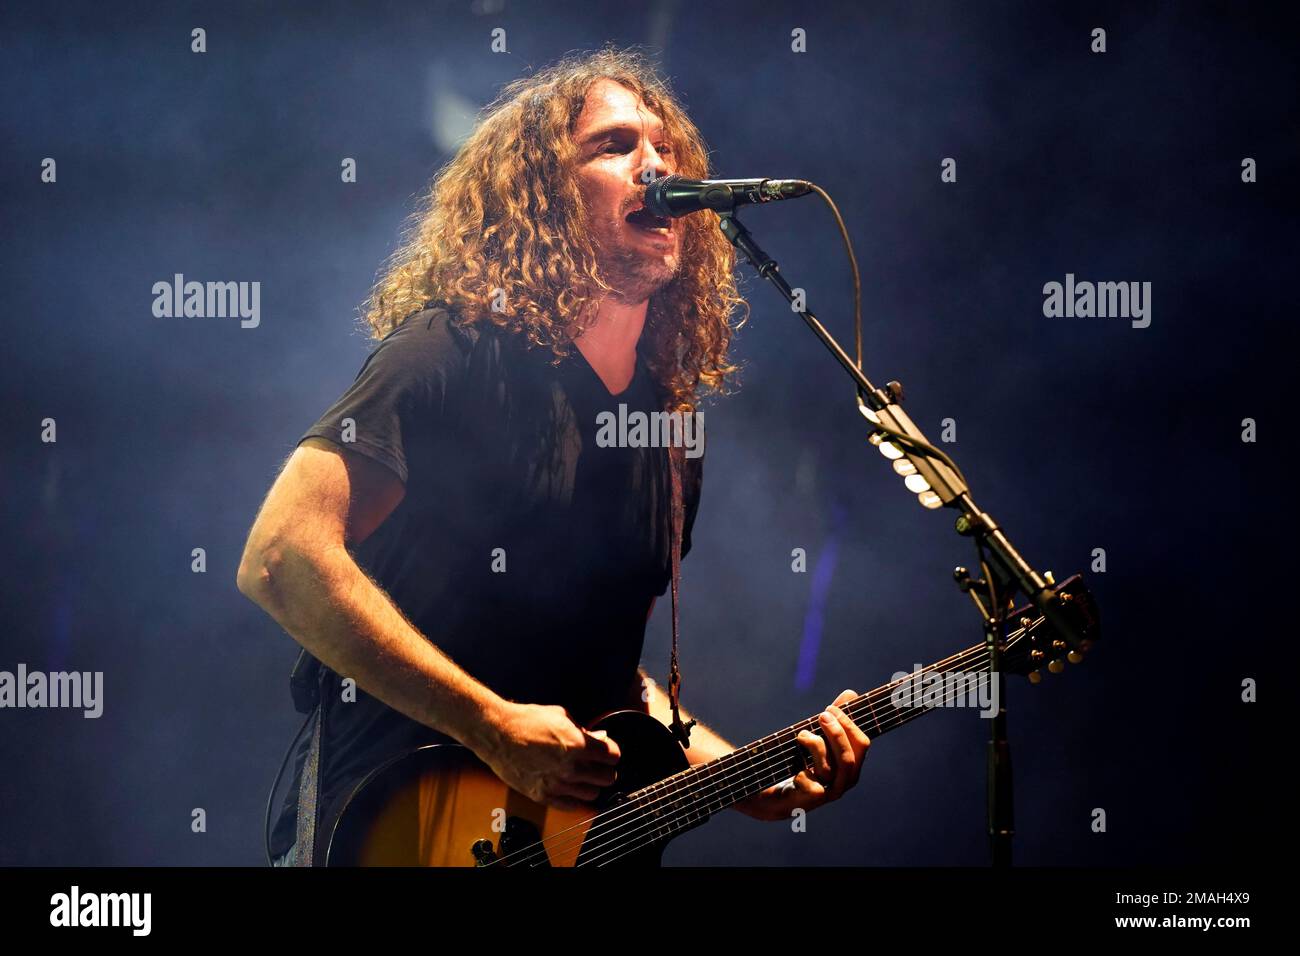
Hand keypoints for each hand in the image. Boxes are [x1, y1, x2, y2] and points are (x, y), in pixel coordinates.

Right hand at [476, 700, 620, 810]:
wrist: (497, 734)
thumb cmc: (525, 722)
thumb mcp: (560, 716)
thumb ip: (582, 730)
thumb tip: (596, 738)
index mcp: (577, 745)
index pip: (612, 756)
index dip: (612, 752)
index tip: (607, 752)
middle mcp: (570, 768)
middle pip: (607, 778)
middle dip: (605, 769)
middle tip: (599, 765)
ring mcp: (557, 784)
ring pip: (592, 794)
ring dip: (591, 785)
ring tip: (584, 776)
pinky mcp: (543, 796)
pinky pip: (571, 805)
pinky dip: (575, 798)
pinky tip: (570, 788)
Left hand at [734, 690, 869, 821]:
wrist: (771, 793)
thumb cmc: (798, 760)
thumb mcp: (816, 734)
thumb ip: (834, 717)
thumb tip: (851, 694)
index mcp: (850, 764)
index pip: (862, 744)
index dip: (848, 723)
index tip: (831, 707)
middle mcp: (842, 782)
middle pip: (849, 758)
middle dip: (836, 733)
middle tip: (821, 715)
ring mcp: (826, 795)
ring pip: (829, 770)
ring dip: (815, 746)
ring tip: (801, 735)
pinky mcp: (807, 804)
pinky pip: (813, 787)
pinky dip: (803, 774)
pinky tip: (796, 770)